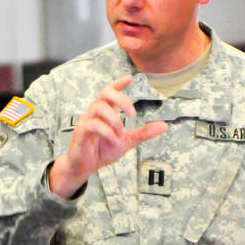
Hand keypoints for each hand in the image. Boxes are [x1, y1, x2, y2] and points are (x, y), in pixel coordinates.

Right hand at [48, 76, 167, 197]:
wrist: (86, 166)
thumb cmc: (102, 150)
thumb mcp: (127, 141)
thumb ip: (144, 133)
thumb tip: (164, 126)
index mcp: (105, 111)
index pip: (110, 91)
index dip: (119, 83)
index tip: (130, 78)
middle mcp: (94, 112)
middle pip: (105, 93)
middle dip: (120, 99)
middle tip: (132, 114)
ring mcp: (86, 121)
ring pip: (99, 107)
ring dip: (115, 120)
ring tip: (120, 134)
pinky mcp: (80, 132)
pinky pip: (92, 125)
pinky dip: (106, 132)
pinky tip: (113, 139)